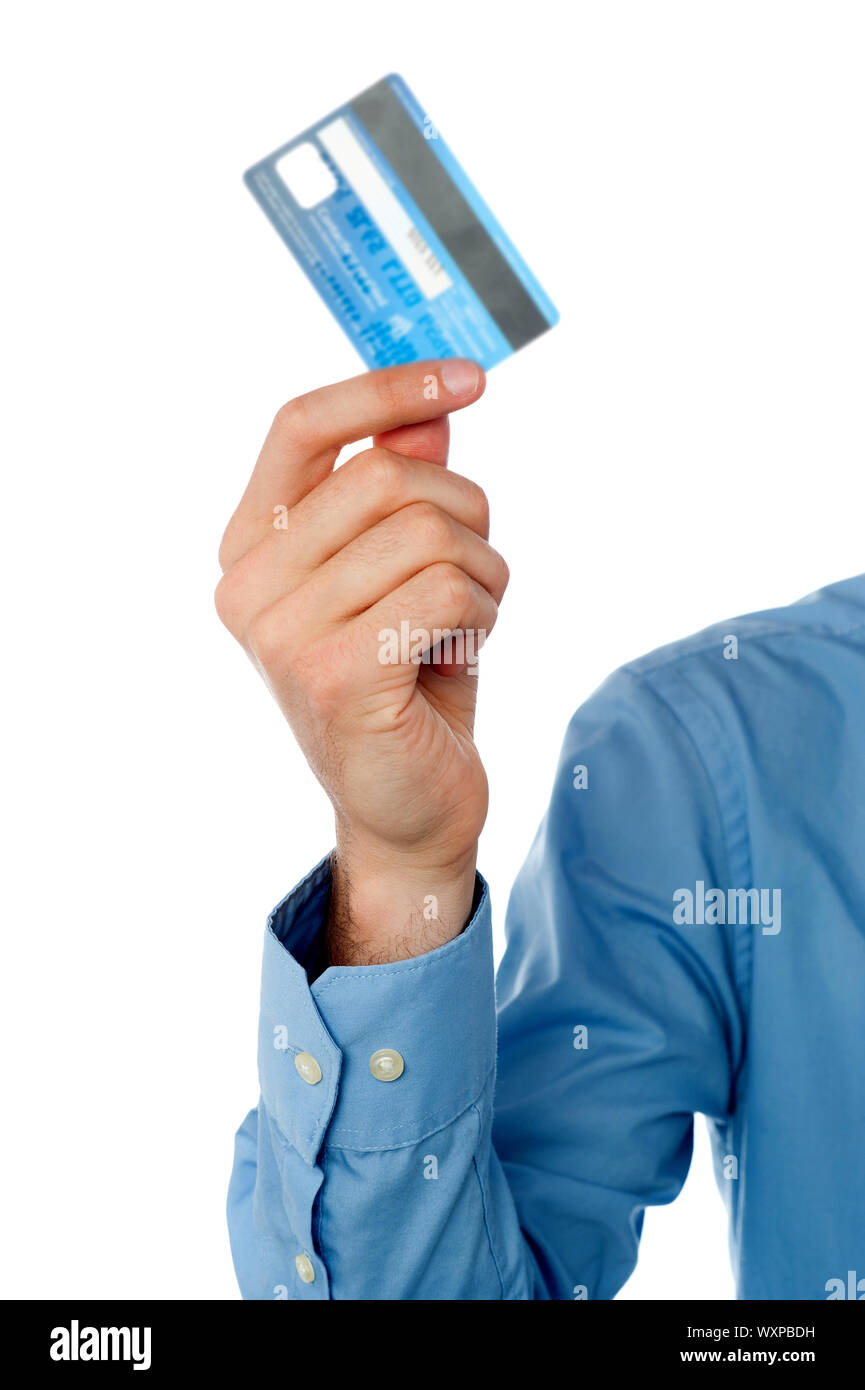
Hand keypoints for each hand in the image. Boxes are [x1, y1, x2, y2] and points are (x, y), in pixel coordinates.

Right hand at [215, 360, 507, 962]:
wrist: (407, 810)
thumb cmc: (405, 683)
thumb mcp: (403, 570)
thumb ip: (402, 488)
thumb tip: (430, 408)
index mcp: (250, 548)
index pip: (301, 425)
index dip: (387, 388)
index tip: (470, 376)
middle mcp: (248, 586)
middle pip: (388, 475)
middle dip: (467, 516)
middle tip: (473, 576)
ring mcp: (282, 632)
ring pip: (431, 531)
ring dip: (482, 575)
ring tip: (464, 625)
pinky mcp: (334, 673)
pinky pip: (445, 588)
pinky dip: (480, 615)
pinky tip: (461, 654)